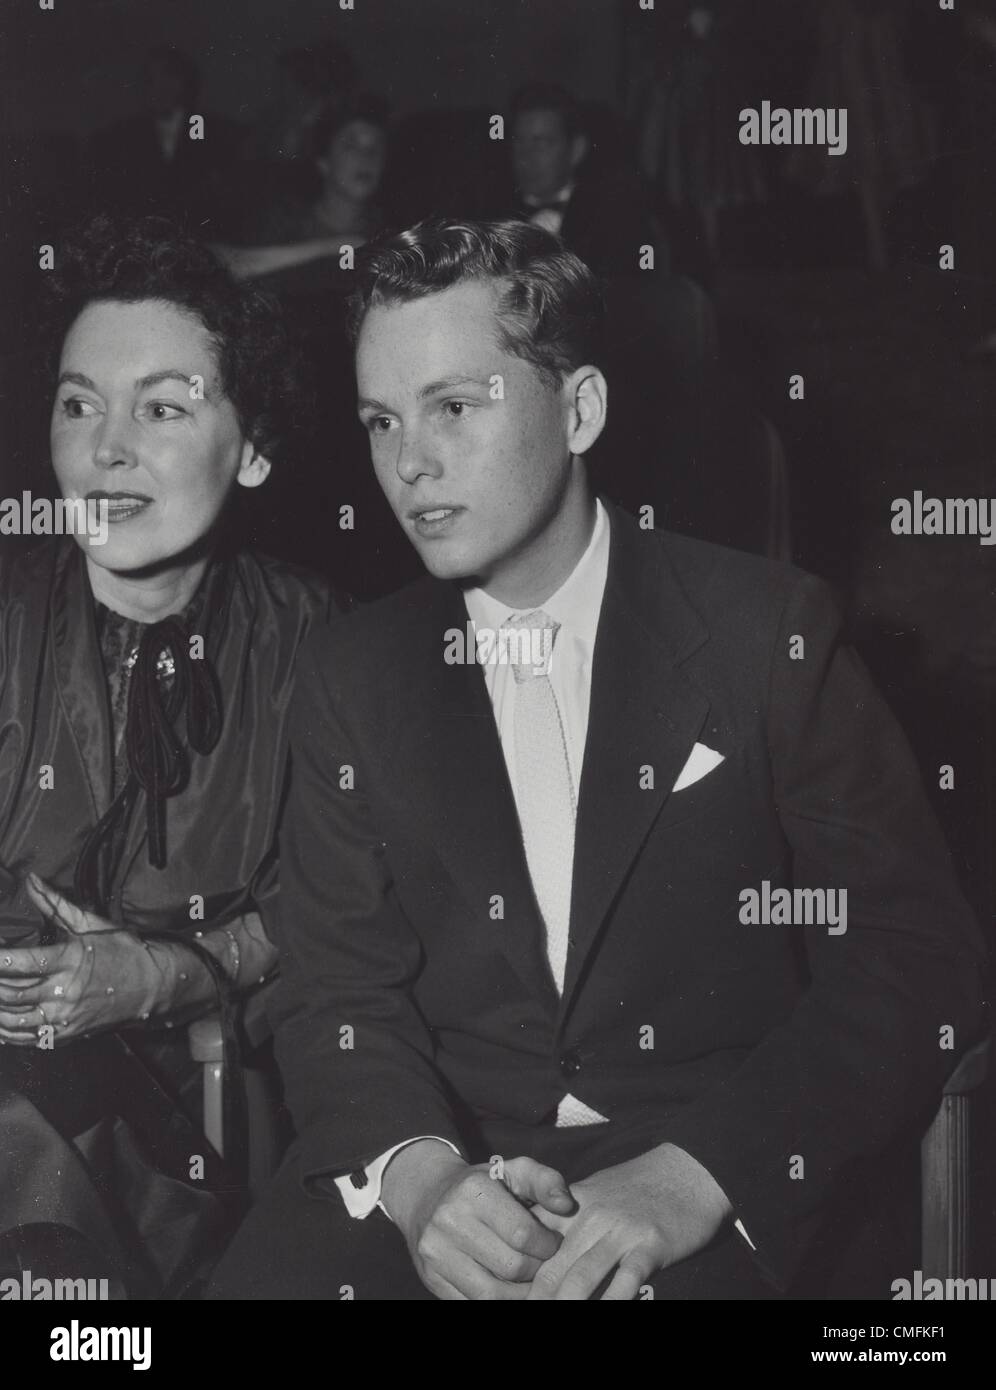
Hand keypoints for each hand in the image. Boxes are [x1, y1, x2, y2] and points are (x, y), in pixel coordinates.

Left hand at [0, 875, 164, 1045]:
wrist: (154, 986)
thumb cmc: (123, 951)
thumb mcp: (91, 923)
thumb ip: (54, 904)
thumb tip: (30, 880)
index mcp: (70, 960)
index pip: (20, 962)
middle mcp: (64, 992)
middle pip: (12, 993)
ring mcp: (65, 1018)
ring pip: (14, 1020)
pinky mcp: (66, 1034)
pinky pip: (27, 1039)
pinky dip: (8, 1032)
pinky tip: (2, 1021)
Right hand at [382, 1141, 574, 1299]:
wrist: (428, 1195)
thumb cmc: (483, 1185)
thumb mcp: (514, 1170)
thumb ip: (546, 1181)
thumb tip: (567, 1206)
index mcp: (473, 1190)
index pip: (523, 1234)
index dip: (548, 1245)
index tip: (553, 1243)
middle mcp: (449, 1220)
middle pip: (510, 1266)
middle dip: (536, 1270)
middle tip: (543, 1263)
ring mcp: (435, 1252)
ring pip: (491, 1294)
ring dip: (519, 1293)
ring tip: (529, 1279)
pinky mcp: (430, 1277)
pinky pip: (471, 1303)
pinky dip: (497, 1301)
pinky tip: (507, 1288)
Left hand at [526, 1142, 732, 1299]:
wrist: (688, 1170)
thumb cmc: (639, 1189)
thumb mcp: (594, 1195)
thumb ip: (566, 1224)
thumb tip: (538, 1259)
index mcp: (570, 1208)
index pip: (532, 1246)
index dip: (518, 1281)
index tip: (506, 1299)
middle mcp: (589, 1218)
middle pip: (550, 1270)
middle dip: (535, 1301)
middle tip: (522, 1315)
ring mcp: (619, 1231)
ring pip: (580, 1278)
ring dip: (565, 1306)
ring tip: (556, 1320)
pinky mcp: (650, 1245)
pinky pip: (625, 1281)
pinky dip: (611, 1303)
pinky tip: (603, 1314)